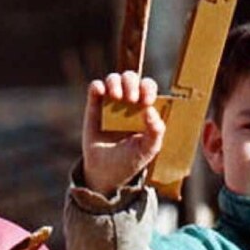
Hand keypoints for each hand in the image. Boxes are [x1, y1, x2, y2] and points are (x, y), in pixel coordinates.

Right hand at [81, 72, 164, 195]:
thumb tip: (150, 110)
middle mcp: (127, 101)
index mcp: (143, 107)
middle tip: (131, 100)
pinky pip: (94, 88)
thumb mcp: (149, 148)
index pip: (147, 87)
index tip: (146, 102)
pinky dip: (98, 86)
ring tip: (117, 97)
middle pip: (130, 78)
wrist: (107, 172)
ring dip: (115, 82)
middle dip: (132, 84)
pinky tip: (102, 93)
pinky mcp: (93, 107)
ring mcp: (109, 103)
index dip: (147, 89)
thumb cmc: (131, 159)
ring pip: (113, 79)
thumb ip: (156, 130)